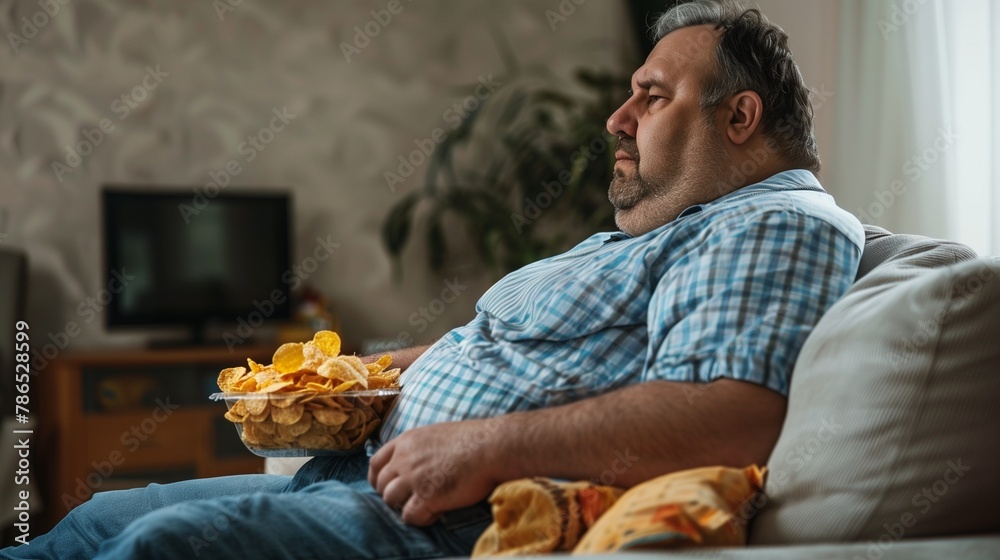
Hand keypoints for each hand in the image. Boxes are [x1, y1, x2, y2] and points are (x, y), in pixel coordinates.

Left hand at [368, 418, 504, 525]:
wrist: (491, 447)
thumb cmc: (473, 440)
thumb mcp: (436, 434)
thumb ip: (419, 447)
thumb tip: (415, 461)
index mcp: (406, 442)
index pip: (376, 463)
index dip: (377, 478)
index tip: (382, 486)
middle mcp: (405, 459)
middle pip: (382, 484)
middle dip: (391, 494)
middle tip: (409, 499)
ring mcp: (414, 478)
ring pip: (390, 500)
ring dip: (404, 506)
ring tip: (424, 505)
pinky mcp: (428, 497)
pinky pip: (409, 516)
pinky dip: (419, 518)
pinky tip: (435, 513)